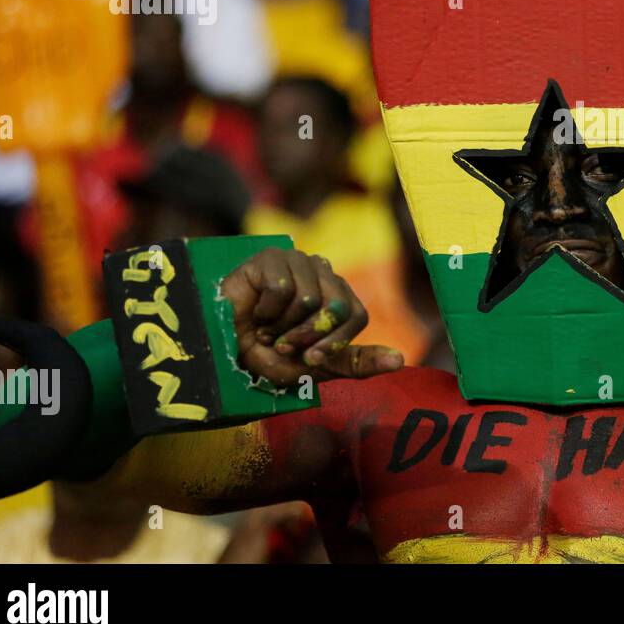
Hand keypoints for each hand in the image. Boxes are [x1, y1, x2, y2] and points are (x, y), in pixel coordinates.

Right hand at [221, 248, 402, 387]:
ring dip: (283, 326)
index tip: (311, 358)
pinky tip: (255, 312)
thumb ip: (356, 363)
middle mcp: (322, 272)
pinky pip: (281, 289)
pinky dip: (266, 311)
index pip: (357, 314)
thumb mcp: (315, 366)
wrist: (223, 347)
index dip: (335, 341)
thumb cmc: (269, 354)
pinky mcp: (271, 257)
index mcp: (338, 294)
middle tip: (284, 344)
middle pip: (337, 306)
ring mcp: (297, 261)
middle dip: (308, 336)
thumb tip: (400, 361)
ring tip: (268, 328)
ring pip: (309, 298)